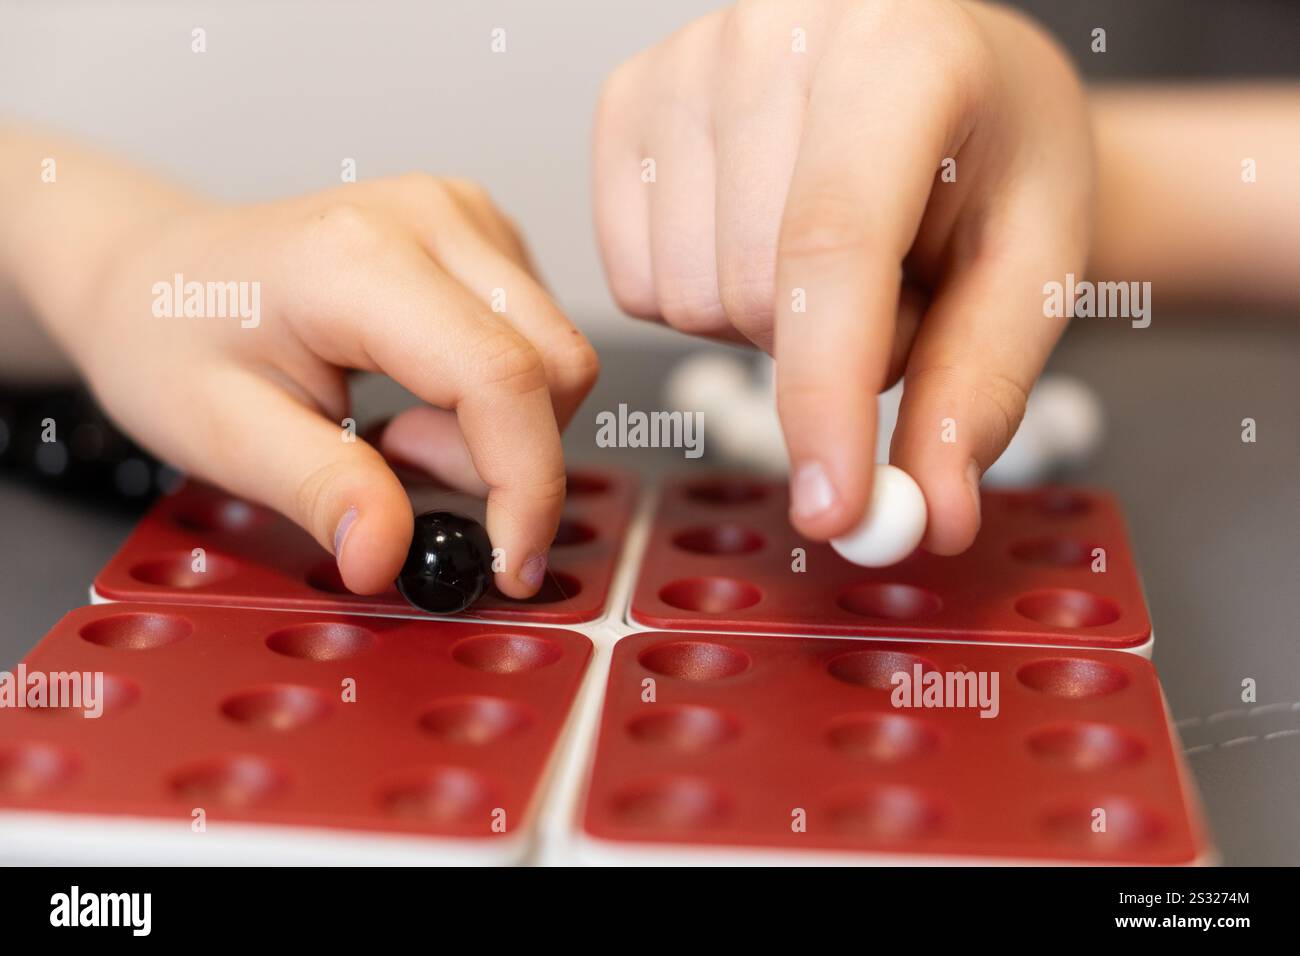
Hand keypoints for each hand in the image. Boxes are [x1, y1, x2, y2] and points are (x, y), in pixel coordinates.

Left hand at [59, 175, 597, 596]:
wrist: (157, 270)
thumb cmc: (174, 339)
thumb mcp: (224, 435)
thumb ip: (319, 491)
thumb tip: (388, 557)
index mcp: (359, 258)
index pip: (499, 376)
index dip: (527, 484)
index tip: (511, 563)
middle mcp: (430, 216)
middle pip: (556, 365)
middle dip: (506, 457)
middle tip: (400, 465)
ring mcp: (463, 215)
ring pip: (559, 357)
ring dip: (500, 429)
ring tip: (397, 430)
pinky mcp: (482, 233)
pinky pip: (540, 339)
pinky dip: (498, 398)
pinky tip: (420, 394)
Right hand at [594, 0, 1092, 552]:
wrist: (940, 67)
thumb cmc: (992, 149)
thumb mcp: (1030, 264)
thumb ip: (979, 390)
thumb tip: (931, 515)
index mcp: (902, 49)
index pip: (834, 249)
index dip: (826, 397)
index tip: (834, 509)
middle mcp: (772, 33)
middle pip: (753, 295)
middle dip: (829, 352)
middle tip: (895, 291)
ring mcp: (684, 64)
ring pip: (686, 300)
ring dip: (766, 328)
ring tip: (832, 258)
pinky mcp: (627, 103)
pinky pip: (635, 285)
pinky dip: (702, 300)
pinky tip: (758, 243)